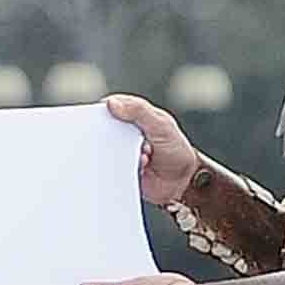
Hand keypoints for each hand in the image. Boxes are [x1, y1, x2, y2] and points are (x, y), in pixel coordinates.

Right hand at [102, 93, 198, 211]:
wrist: (183, 182)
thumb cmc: (176, 149)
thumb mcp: (161, 125)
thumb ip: (139, 111)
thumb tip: (111, 102)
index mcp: (136, 116)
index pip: (112, 106)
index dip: (104, 110)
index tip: (102, 117)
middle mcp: (126, 132)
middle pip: (104, 127)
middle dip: (108, 134)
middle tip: (122, 139)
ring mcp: (122, 150)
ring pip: (104, 148)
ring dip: (119, 152)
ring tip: (143, 154)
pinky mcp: (120, 166)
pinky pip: (109, 165)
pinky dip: (120, 165)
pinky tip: (141, 165)